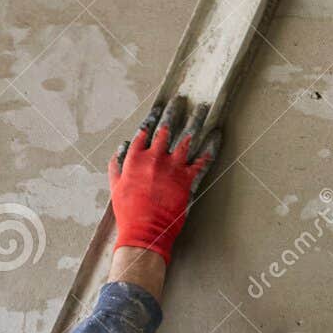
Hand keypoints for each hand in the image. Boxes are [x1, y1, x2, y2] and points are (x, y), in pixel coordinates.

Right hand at [108, 97, 217, 263]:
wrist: (144, 232)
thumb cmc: (128, 212)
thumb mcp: (115, 187)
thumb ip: (117, 165)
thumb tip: (122, 148)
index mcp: (135, 158)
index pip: (144, 131)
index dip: (152, 118)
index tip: (158, 108)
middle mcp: (155, 158)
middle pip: (166, 128)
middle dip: (174, 112)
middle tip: (181, 100)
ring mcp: (173, 167)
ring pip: (187, 138)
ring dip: (195, 120)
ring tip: (202, 109)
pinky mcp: (188, 179)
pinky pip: (203, 159)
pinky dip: (211, 146)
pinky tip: (217, 135)